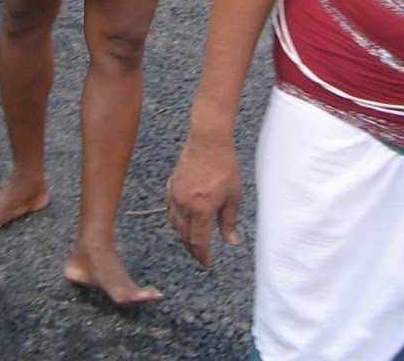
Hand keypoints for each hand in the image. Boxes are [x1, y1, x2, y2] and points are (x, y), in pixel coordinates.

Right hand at [166, 131, 242, 266]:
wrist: (208, 140)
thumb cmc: (224, 166)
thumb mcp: (233, 196)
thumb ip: (228, 221)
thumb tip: (231, 241)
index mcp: (201, 211)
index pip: (199, 241)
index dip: (203, 255)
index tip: (207, 263)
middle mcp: (184, 206)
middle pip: (184, 236)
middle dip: (192, 248)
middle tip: (200, 255)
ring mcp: (175, 195)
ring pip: (175, 224)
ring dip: (183, 235)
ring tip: (192, 241)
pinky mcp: (172, 185)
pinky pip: (170, 209)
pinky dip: (176, 219)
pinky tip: (182, 220)